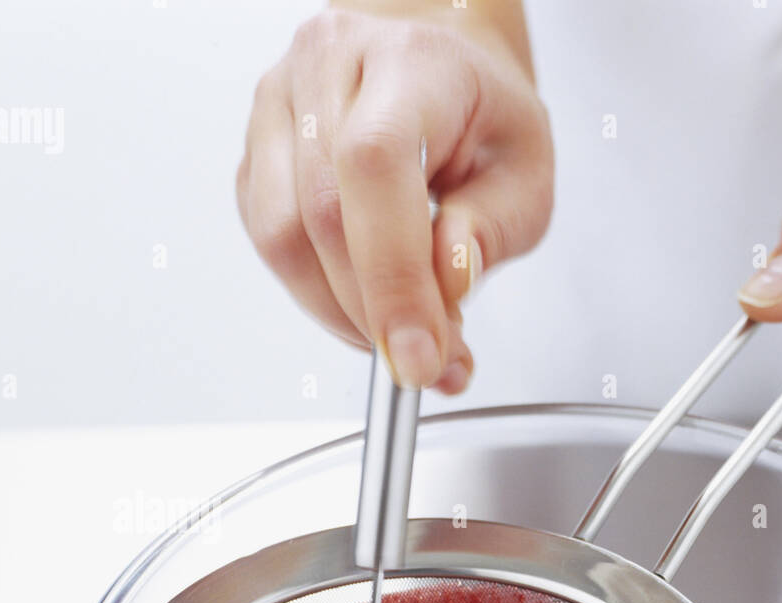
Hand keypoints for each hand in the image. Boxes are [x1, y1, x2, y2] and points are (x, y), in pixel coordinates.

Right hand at [236, 4, 552, 390]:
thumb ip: (492, 230)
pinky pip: (270, 244)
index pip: (373, 168)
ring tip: (400, 333)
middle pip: (319, 215)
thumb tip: (447, 284)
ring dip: (341, 312)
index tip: (419, 356)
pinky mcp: (256, 154)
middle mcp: (328, 69)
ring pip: (281, 238)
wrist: (437, 63)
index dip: (390, 277)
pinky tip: (366, 302)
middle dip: (374, 314)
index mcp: (407, 63)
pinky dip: (318, 294)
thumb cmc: (482, 113)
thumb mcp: (525, 171)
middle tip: (428, 361)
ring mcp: (278, 107)